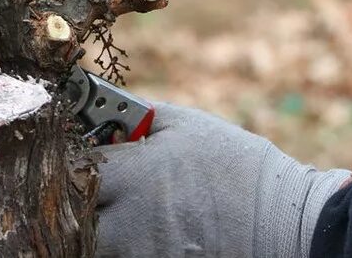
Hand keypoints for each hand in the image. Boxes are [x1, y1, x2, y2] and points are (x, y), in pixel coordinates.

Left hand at [94, 102, 351, 257]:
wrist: (283, 223)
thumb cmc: (239, 168)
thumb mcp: (189, 125)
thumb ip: (141, 117)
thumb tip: (104, 109)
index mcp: (134, 173)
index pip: (69, 169)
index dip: (67, 163)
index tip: (75, 158)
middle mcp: (128, 219)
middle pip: (71, 218)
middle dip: (74, 205)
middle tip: (90, 193)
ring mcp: (141, 253)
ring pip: (94, 245)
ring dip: (97, 231)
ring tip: (121, 214)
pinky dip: (123, 247)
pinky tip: (143, 234)